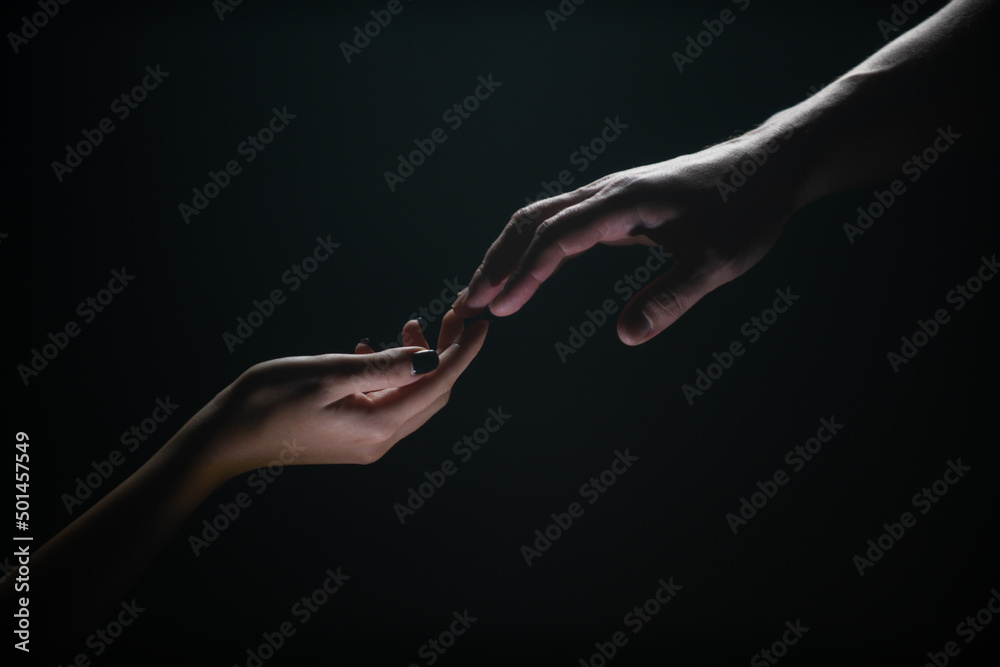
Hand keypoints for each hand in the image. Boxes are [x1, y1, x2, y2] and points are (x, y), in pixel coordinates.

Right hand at [197, 310, 486, 478]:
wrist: (226, 438)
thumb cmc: (268, 400)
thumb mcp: (328, 374)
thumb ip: (383, 367)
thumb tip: (427, 357)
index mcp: (379, 425)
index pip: (438, 384)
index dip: (462, 352)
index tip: (480, 323)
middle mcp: (381, 440)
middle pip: (433, 392)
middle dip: (447, 352)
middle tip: (450, 312)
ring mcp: (368, 442)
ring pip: (413, 397)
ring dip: (419, 361)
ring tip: (408, 325)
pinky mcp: (354, 437)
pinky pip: (390, 403)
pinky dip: (393, 375)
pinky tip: (374, 350)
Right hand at [453, 126, 799, 344]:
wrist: (765, 168)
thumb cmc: (745, 212)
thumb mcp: (717, 263)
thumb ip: (672, 299)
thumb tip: (626, 338)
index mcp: (624, 201)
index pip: (557, 237)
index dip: (524, 274)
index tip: (500, 310)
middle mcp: (606, 192)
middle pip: (532, 221)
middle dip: (496, 262)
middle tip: (467, 305)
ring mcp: (607, 195)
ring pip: (539, 218)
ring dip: (506, 253)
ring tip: (482, 292)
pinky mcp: (614, 204)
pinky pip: (558, 222)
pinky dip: (531, 248)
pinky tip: (525, 274)